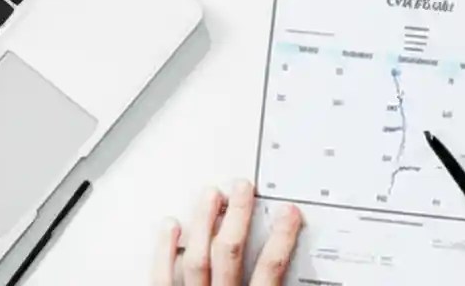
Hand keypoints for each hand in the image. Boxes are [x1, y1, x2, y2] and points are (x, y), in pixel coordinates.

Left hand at [151, 180, 302, 285]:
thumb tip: (302, 278)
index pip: (270, 270)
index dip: (281, 238)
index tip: (288, 214)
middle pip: (229, 252)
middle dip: (237, 215)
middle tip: (241, 188)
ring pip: (196, 258)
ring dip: (203, 222)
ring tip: (210, 195)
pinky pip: (161, 276)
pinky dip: (164, 250)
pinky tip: (170, 226)